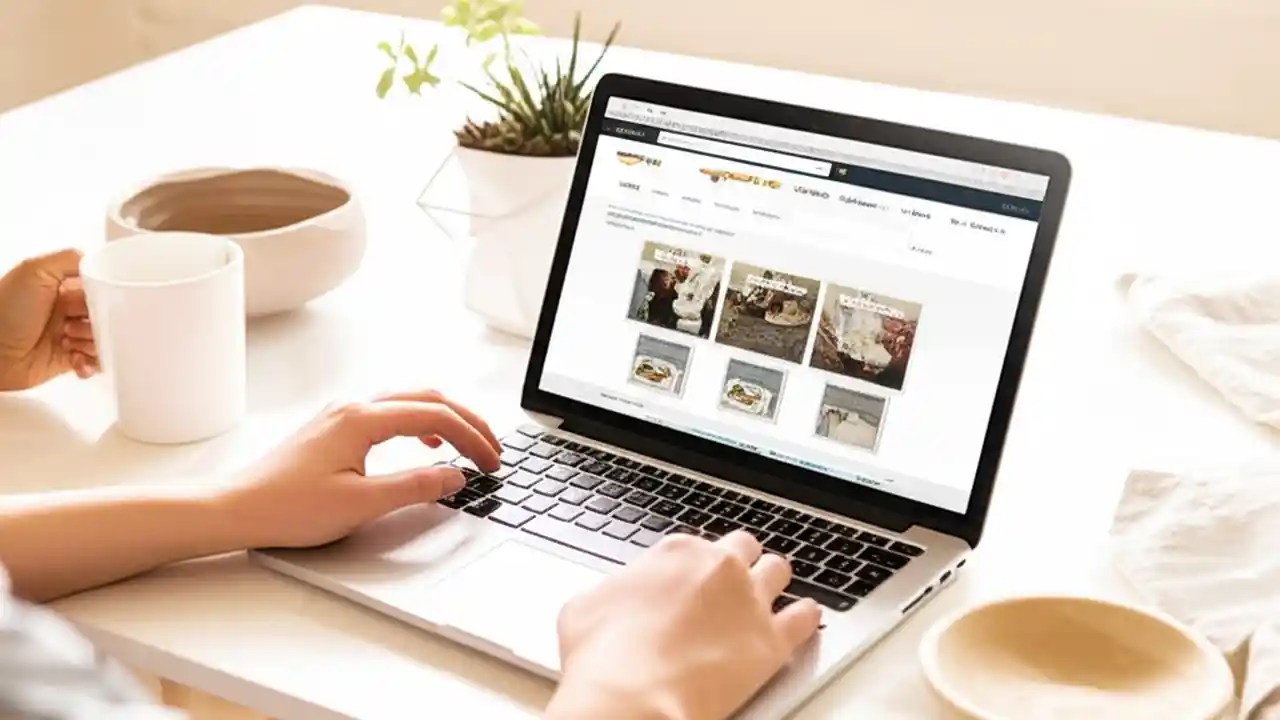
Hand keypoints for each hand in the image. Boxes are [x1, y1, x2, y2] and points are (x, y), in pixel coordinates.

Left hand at [0, 249, 98, 390]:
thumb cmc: (5, 311)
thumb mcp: (33, 271)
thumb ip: (67, 261)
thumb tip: (95, 263)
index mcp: (60, 288)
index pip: (98, 290)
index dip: (105, 298)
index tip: (101, 305)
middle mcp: (66, 311)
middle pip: (105, 316)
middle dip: (102, 323)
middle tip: (77, 326)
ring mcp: (67, 336)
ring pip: (102, 339)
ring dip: (94, 344)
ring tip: (72, 344)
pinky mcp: (67, 360)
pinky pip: (94, 362)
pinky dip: (92, 364)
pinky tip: (79, 363)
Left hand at [221, 389, 501, 548]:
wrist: (234, 509)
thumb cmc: (287, 508)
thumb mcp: (360, 504)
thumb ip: (414, 487)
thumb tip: (454, 476)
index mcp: (361, 419)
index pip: (435, 416)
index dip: (471, 437)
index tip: (491, 463)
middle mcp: (353, 407)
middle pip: (427, 397)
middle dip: (467, 420)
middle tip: (493, 448)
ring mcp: (342, 414)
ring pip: (409, 400)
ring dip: (445, 418)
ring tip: (468, 443)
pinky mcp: (335, 428)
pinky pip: (390, 411)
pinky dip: (419, 422)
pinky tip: (423, 443)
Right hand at [548, 531, 822, 719]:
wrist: (632, 697)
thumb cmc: (604, 657)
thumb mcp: (587, 606)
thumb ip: (614, 592)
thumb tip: (614, 599)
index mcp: (676, 552)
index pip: (699, 545)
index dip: (697, 565)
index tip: (693, 582)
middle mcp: (719, 567)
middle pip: (744, 547)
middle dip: (739, 563)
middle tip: (732, 584)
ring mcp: (750, 601)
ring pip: (779, 570)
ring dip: (773, 582)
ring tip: (768, 597)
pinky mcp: (773, 640)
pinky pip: (807, 616)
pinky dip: (806, 617)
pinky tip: (802, 620)